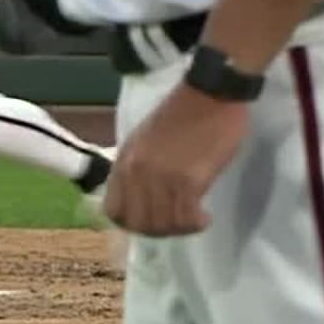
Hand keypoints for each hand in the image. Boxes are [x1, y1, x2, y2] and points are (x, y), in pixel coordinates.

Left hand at [103, 82, 249, 236]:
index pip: (114, 210)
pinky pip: (185, 218)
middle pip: (138, 224)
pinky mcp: (187, 181)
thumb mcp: (146, 138)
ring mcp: (161, 178)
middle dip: (158, 230)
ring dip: (180, 229)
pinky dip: (195, 223)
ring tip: (194, 219)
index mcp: (124, 160)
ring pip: (162, 225)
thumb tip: (142, 196)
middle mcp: (137, 172)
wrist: (210, 92)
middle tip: (177, 223)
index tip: (151, 220)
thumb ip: (139, 166)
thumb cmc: (183, 111)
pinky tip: (204, 217)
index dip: (132, 222)